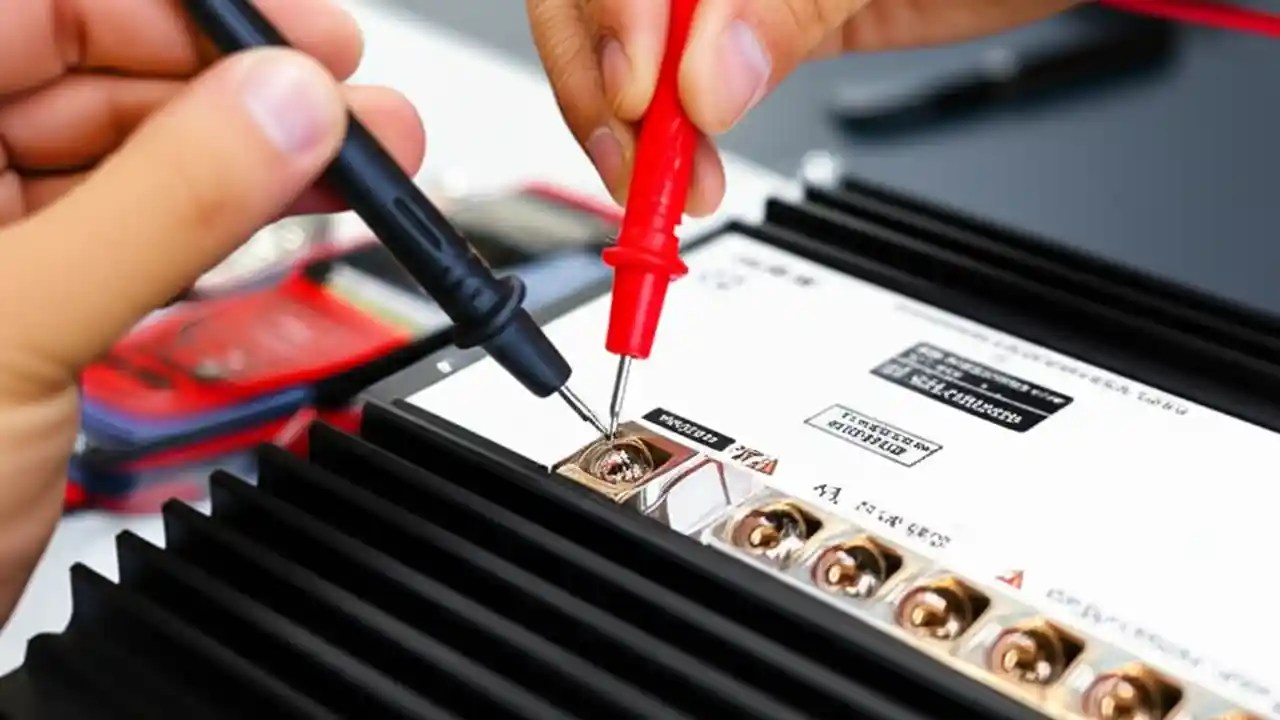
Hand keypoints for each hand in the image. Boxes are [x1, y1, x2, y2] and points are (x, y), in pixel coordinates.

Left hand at [0, 0, 424, 623]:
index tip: (291, 36)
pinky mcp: (30, 306)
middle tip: (344, 101)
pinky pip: (134, 236)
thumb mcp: (18, 332)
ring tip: (358, 157)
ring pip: (127, 158)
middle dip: (235, 83)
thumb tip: (284, 107)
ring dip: (249, 156)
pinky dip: (216, 226)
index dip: (174, 9)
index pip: (35, 10)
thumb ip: (163, 207)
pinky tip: (285, 210)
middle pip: (91, 75)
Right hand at [528, 0, 1077, 214]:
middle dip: (601, 79)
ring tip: (670, 186)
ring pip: (631, 41)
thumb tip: (708, 74)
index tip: (646, 90)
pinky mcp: (769, 12)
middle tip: (643, 165)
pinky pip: (686, 69)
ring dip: (631, 121)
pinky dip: (676, 128)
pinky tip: (690, 163)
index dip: (614, 13)